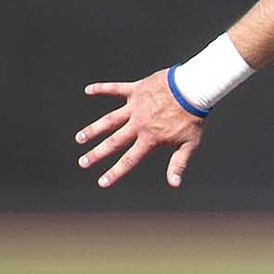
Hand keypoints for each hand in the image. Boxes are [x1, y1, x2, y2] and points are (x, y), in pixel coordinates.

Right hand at [74, 70, 204, 188]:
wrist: (193, 90)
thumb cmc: (193, 118)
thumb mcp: (189, 144)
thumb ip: (178, 164)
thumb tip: (174, 184)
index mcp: (150, 138)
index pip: (129, 160)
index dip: (115, 172)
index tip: (102, 182)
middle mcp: (138, 124)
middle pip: (113, 142)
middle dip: (97, 153)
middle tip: (82, 162)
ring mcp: (135, 106)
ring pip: (109, 120)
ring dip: (93, 129)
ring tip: (79, 138)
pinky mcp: (136, 90)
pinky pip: (115, 88)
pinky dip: (101, 89)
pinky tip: (88, 90)